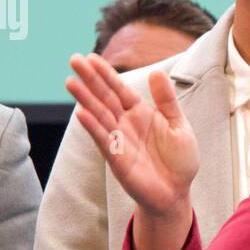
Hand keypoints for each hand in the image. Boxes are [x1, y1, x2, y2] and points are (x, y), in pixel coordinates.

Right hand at [67, 53, 199, 217]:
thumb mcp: (178, 125)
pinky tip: (81, 113)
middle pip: (105, 97)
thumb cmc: (179, 160)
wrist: (177, 192)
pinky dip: (93, 127)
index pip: (120, 89)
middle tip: (73, 60)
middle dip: (90, 79)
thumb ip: (167, 100)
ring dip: (85, 99)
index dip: (106, 74)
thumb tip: (157, 71)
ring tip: (70, 82)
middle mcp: (126, 123)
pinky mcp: (117, 159)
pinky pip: (103, 140)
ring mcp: (119, 140)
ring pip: (99, 115)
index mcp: (141, 112)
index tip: (91, 57)